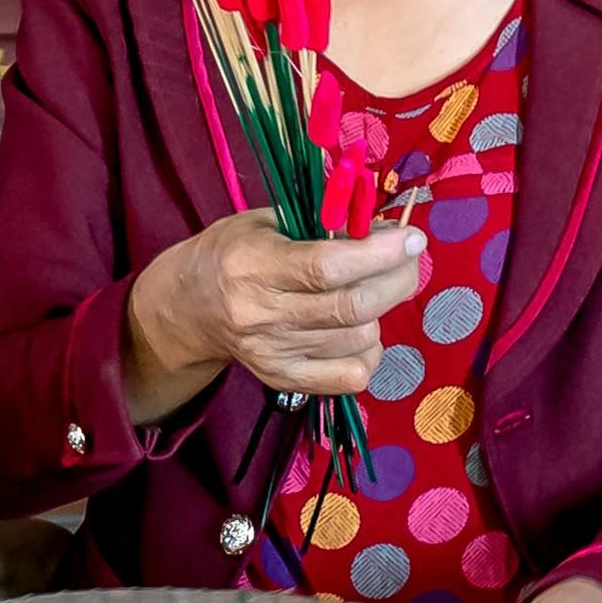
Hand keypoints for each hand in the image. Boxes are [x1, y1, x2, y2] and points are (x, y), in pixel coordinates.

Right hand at [129, 215, 428, 410]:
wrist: (190, 307)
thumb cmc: (235, 252)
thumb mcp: (268, 221)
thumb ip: (325, 224)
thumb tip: (389, 231)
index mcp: (252, 266)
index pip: (327, 267)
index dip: (379, 253)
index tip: (411, 239)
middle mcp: (260, 315)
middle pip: (351, 308)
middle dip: (397, 280)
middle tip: (410, 259)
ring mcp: (272, 354)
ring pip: (358, 341)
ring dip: (382, 311)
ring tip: (372, 288)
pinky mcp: (284, 381)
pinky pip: (351, 377)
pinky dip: (370, 352)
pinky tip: (359, 329)